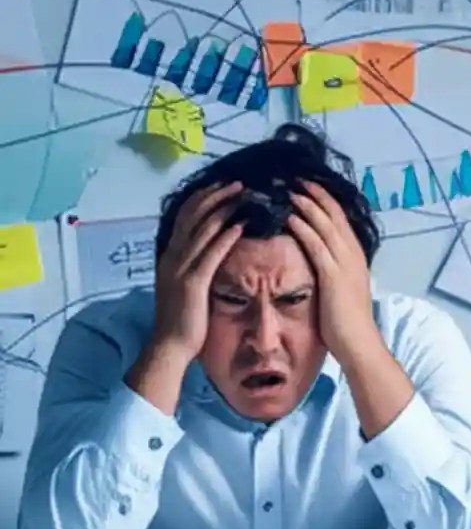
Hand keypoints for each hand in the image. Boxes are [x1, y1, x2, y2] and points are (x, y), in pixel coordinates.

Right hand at [150, 182, 244, 361]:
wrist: (169, 344)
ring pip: (201, 229)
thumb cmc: (182, 318)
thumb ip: (191, 265)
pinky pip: (210, 254)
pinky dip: (225, 237)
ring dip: (223, 208)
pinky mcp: (193, 283)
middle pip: (192, 215)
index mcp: (170, 255)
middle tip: (238, 184)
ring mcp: (181, 268)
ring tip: (242, 195)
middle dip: (215, 195)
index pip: (184, 217)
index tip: (222, 186)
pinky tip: (239, 226)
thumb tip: (206, 250)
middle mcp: (173, 256)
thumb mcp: (183, 284)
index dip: (203, 198)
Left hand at [287, 181, 378, 363]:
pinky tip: (291, 216)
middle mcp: (353, 255)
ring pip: (326, 225)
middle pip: (335, 215)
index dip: (326, 201)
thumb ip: (334, 272)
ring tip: (291, 190)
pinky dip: (305, 228)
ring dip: (308, 205)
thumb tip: (319, 261)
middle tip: (298, 179)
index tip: (309, 187)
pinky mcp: (333, 275)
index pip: (341, 220)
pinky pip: (317, 245)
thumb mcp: (343, 289)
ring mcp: (345, 264)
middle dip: (316, 195)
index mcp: (355, 257)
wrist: (358, 342)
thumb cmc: (347, 322)